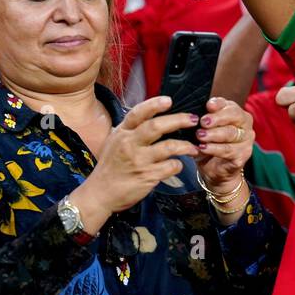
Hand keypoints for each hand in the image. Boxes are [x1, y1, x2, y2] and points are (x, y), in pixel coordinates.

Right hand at [72, 96, 199, 220]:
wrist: (100, 193)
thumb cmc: (111, 166)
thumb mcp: (115, 142)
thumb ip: (132, 129)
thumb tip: (154, 115)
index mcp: (122, 133)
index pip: (138, 113)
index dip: (154, 105)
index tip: (169, 100)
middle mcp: (129, 144)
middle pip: (156, 126)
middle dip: (179, 120)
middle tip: (193, 119)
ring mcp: (138, 160)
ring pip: (168, 147)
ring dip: (185, 146)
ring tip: (193, 147)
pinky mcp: (147, 176)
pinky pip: (170, 166)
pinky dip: (178, 165)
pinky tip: (177, 165)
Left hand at [194, 97, 253, 190]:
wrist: (213, 168)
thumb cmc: (209, 143)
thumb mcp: (204, 129)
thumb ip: (203, 119)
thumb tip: (195, 112)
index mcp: (235, 113)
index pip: (229, 104)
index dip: (218, 104)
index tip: (208, 106)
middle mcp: (244, 124)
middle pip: (235, 116)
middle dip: (217, 118)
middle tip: (203, 122)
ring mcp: (246, 140)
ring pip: (231, 133)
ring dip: (214, 134)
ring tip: (200, 136)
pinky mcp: (243, 155)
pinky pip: (228, 150)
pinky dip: (214, 149)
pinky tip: (203, 148)